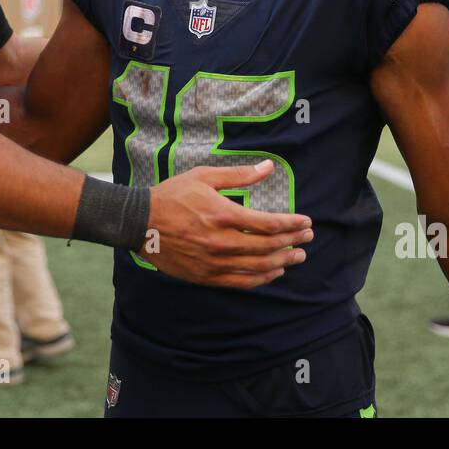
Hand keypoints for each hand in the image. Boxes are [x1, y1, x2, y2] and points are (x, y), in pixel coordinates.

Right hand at [141, 159, 313, 289]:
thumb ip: (239, 175)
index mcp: (223, 215)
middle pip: (267, 247)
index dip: (291, 224)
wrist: (140, 223)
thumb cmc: (172, 195)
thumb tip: (268, 166)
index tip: (306, 222)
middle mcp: (221, 242)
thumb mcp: (204, 176)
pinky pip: (241, 282)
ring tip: (298, 257)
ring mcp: (214, 262)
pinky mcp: (206, 276)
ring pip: (257, 267)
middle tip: (308, 238)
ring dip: (282, 262)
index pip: (268, 224)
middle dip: (292, 242)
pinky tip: (273, 272)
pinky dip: (261, 278)